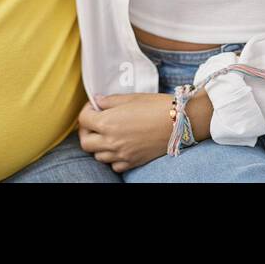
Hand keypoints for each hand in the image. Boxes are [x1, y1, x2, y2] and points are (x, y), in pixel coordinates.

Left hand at [78, 92, 206, 172]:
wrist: (181, 122)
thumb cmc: (157, 106)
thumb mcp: (131, 98)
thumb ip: (110, 101)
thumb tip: (97, 101)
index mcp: (108, 122)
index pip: (83, 120)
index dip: (86, 111)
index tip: (94, 107)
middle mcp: (111, 141)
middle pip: (85, 142)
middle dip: (86, 131)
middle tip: (94, 122)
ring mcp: (122, 154)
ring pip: (98, 156)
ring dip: (98, 145)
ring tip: (108, 134)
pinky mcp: (133, 162)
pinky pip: (114, 165)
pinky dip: (113, 158)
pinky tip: (120, 147)